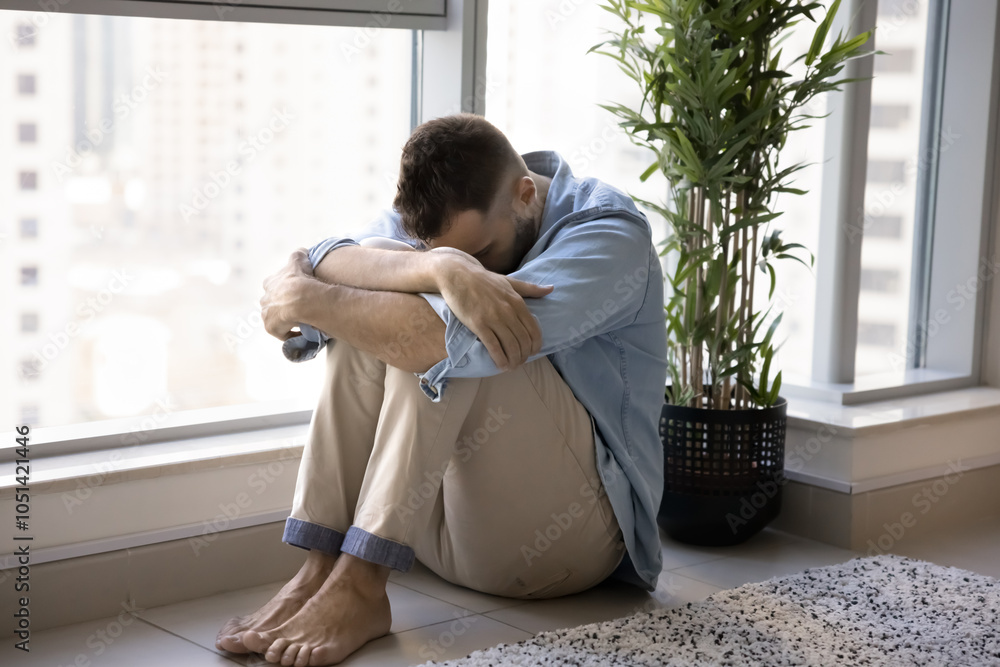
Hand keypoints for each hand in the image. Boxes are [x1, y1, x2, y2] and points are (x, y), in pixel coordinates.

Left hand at [260, 249, 315, 340]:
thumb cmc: (299, 278)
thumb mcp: (299, 261)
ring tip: (301, 321)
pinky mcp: (271, 328)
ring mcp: (266, 315)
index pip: (272, 286)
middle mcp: (264, 299)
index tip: (294, 293)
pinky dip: (291, 333)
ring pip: (276, 319)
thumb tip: (303, 251)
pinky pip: (282, 333)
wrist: (300, 297)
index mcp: (269, 283)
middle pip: (272, 304)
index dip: (283, 290)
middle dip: (282, 306)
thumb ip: (299, 254)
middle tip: (298, 309)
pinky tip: (302, 332)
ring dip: (286, 321)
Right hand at [431, 247, 553, 370]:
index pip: (534, 330)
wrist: (458, 275)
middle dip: (524, 356)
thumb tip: (551, 289)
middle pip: (523, 341)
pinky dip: (500, 359)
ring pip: (511, 346)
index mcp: (518, 302)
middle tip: (519, 362)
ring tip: (510, 366)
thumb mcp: (510, 282)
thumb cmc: (484, 280)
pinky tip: (500, 365)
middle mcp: (508, 311)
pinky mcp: (478, 324)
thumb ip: (530, 288)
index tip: (532, 353)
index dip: (535, 346)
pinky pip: (493, 347)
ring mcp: (493, 318)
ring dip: (513, 360)